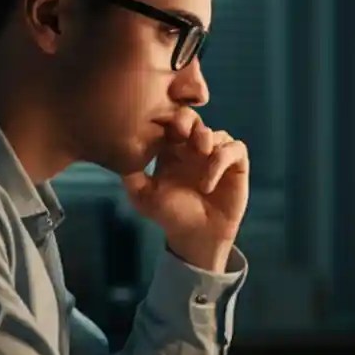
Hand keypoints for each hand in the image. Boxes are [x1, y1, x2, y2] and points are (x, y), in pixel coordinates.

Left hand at [122, 109, 248, 271]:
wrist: (195, 237)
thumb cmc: (169, 215)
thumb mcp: (142, 196)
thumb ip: (131, 174)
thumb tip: (119, 153)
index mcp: (172, 149)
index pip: (170, 122)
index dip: (167, 119)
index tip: (161, 129)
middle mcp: (194, 148)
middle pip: (194, 118)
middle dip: (188, 120)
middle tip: (181, 131)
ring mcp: (216, 155)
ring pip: (216, 133)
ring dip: (206, 140)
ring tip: (200, 155)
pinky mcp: (236, 165)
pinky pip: (235, 149)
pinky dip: (222, 160)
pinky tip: (208, 182)